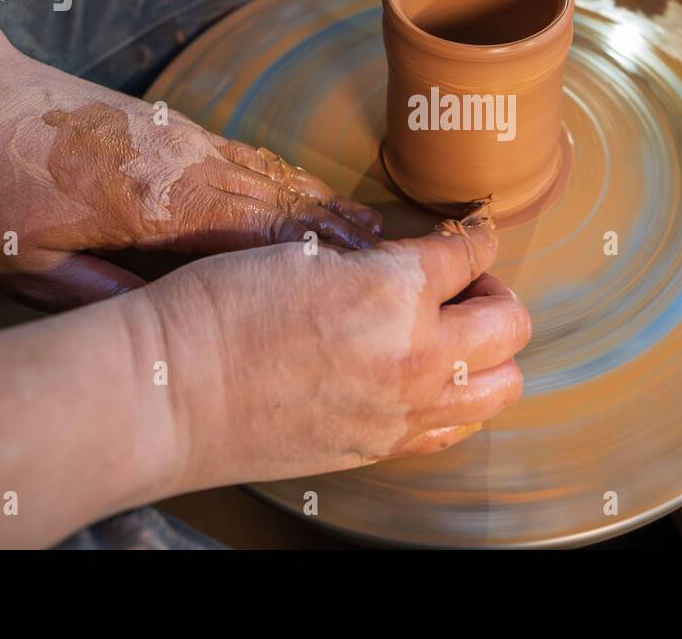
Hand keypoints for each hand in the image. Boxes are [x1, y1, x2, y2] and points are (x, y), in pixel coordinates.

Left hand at [0, 47, 381, 309]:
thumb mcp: (28, 262)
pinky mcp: (177, 130)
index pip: (253, 235)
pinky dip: (290, 179)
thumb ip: (97, 294)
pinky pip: (250, 157)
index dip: (311, 261)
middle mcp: (185, 165)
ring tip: (375, 230)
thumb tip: (161, 324)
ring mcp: (185, 141)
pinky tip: (313, 194)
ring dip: (325, 202)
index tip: (361, 282)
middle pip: (281, 199)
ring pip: (273, 173)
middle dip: (340, 232)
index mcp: (155, 202)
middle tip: (399, 260)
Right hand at [135, 210, 529, 483]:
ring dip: (490, 353)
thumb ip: (377, 264)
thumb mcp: (307, 254)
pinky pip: (456, 428)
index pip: (470, 252)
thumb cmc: (219, 309)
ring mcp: (404, 411)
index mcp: (398, 289)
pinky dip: (459, 400)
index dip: (472, 236)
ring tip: (453, 336)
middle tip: (463, 288)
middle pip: (510, 323)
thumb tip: (409, 267)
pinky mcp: (382, 447)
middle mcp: (417, 354)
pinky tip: (427, 379)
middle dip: (495, 294)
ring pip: (502, 385)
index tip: (469, 234)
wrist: (170, 393)